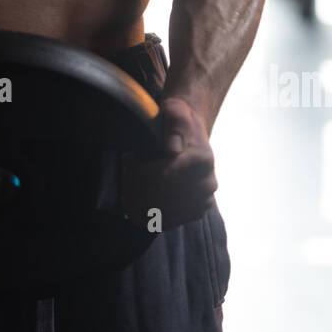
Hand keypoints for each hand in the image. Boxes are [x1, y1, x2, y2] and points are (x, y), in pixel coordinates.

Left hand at [120, 96, 217, 230]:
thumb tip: (173, 148)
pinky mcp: (197, 211)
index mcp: (202, 159)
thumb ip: (175, 123)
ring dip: (139, 206)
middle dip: (136, 190)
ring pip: (164, 214)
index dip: (139, 173)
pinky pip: (169, 222)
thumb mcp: (175, 110)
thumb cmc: (177, 120)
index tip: (127, 160)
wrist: (191, 133)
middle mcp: (208, 183)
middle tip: (123, 178)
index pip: (163, 177)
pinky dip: (148, 217)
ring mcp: (204, 200)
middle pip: (162, 198)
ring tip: (126, 192)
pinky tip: (135, 207)